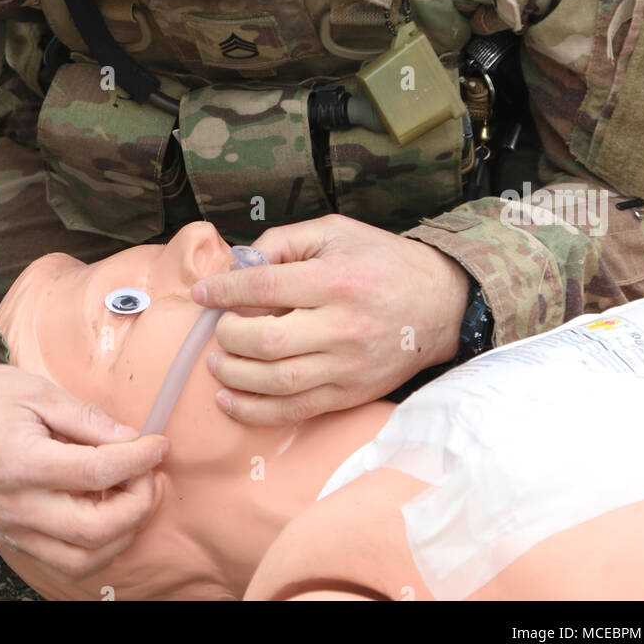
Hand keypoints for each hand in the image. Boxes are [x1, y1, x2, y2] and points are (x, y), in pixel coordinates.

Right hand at [0, 360, 168, 579]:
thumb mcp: (37, 390)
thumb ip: (87, 417)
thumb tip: (132, 436)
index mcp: (23, 462)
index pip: (98, 471)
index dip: (140, 459)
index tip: (159, 444)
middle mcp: (17, 506)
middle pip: (96, 530)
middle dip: (138, 504)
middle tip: (149, 474)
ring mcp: (13, 529)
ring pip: (82, 559)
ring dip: (121, 534)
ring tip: (130, 495)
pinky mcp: (11, 539)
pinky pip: (63, 564)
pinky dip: (95, 548)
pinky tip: (106, 515)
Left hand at [191, 215, 469, 425]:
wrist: (440, 304)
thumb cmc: (383, 261)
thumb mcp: (336, 232)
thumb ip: (285, 241)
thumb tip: (240, 264)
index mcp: (335, 280)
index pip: (265, 288)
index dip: (224, 291)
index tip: (203, 294)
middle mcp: (341, 326)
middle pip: (265, 339)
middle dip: (227, 334)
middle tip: (218, 326)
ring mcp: (346, 366)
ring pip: (276, 381)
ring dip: (234, 375)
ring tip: (218, 361)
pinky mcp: (349, 394)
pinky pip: (295, 411)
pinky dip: (255, 411)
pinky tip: (229, 400)